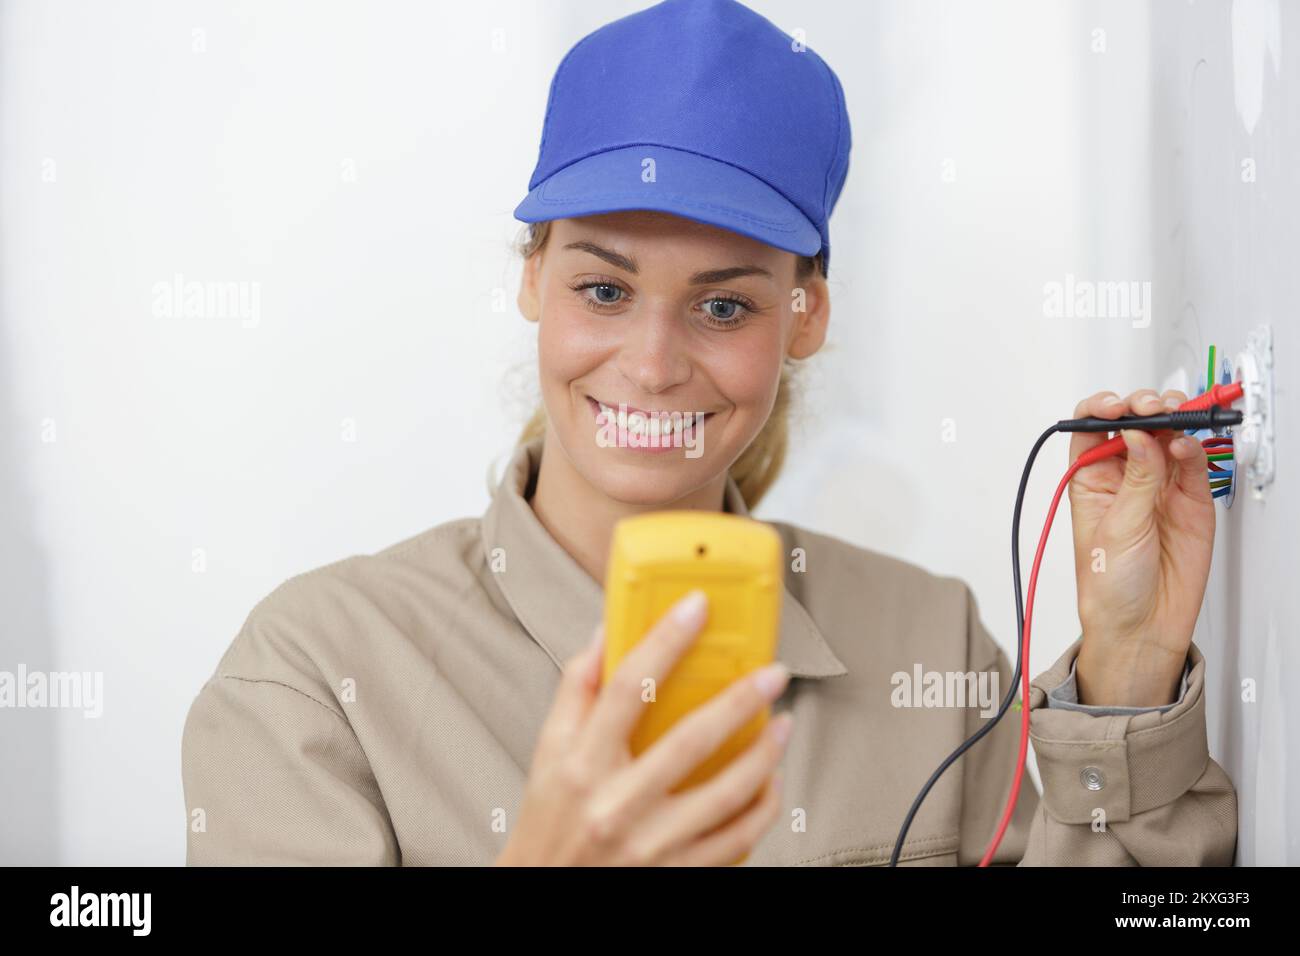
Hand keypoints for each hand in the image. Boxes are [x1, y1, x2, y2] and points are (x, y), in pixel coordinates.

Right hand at [495, 591, 791, 865]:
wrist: (546, 892)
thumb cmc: (549, 821)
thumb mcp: (548, 752)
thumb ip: (578, 689)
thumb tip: (608, 631)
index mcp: (581, 764)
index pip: (628, 687)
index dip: (665, 640)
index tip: (696, 607)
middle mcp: (615, 804)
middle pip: (691, 739)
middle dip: (741, 700)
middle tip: (772, 673)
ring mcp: (649, 845)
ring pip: (726, 794)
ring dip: (765, 754)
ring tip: (784, 724)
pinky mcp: (675, 874)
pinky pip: (735, 840)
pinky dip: (761, 808)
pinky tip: (770, 783)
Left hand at [1067, 388, 1214, 706]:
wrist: (1142, 626)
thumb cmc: (1110, 585)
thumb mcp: (1116, 528)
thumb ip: (1136, 480)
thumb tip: (1138, 435)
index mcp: (1089, 480)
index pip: (1090, 429)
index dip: (1101, 409)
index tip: (1114, 406)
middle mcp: (1124, 478)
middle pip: (1132, 425)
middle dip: (1140, 408)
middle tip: (1150, 409)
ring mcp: (1158, 486)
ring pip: (1166, 436)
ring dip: (1169, 419)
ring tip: (1171, 418)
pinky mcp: (1189, 499)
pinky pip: (1191, 462)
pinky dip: (1191, 447)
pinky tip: (1184, 444)